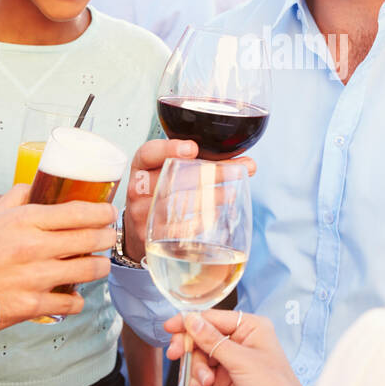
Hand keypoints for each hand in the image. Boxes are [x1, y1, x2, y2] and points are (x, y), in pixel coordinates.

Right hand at [0, 184, 115, 333]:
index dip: (103, 212)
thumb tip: (38, 185)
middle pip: (91, 239)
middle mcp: (33, 247)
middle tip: (108, 237)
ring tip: (97, 265)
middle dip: (107, 237)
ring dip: (99, 267)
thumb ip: (17, 197)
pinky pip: (71, 303)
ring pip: (88, 270)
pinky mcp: (31, 305)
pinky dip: (77, 300)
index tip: (109, 213)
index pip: (79, 212)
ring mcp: (34, 278)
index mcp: (25, 221)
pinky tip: (73, 295)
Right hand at [124, 140, 255, 260]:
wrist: (141, 231)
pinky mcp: (151, 237)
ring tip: (231, 193)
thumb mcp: (171, 172)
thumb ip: (200, 162)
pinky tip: (214, 216)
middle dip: (207, 173)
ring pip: (174, 204)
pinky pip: (174, 230)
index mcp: (142, 167)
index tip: (193, 148)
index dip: (168, 149)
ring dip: (208, 198)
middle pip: (171, 178)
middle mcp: (138, 189)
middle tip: (235, 170)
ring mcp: (142, 214)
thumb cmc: (162, 194)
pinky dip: (197, 222)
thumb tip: (247, 163)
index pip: (148, 154)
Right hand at [165, 310, 306, 385]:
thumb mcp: (241, 360)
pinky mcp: (223, 379)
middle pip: (202, 337)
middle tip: (176, 354)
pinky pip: (201, 375)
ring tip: (205, 384)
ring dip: (197, 371)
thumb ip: (212, 341)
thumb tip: (192, 321)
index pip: (212, 318)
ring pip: (199, 358)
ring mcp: (230, 361)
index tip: (170, 327)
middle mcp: (239, 341)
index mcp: (249, 327)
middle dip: (190, 348)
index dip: (189, 322)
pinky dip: (198, 383)